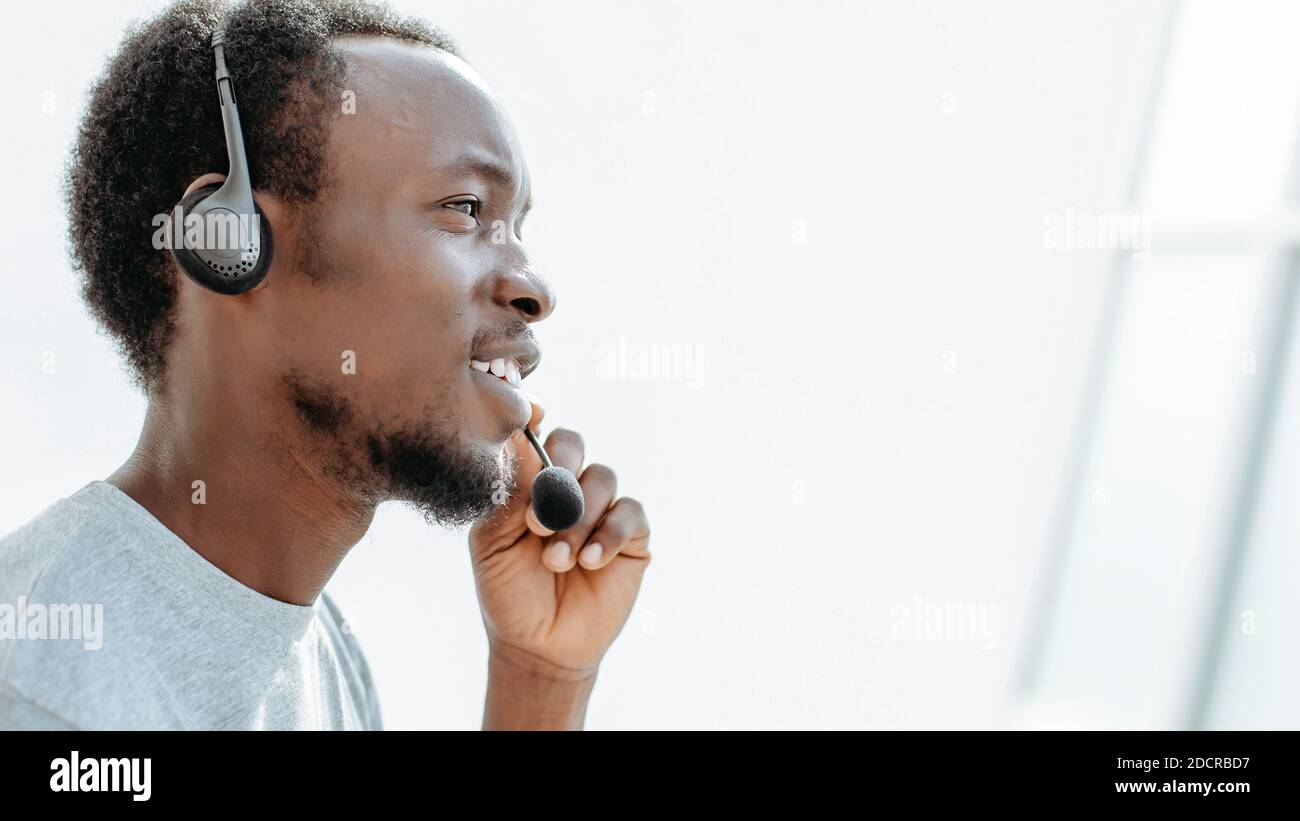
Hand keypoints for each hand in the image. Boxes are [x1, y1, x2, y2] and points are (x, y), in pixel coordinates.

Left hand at [469, 398, 651, 678]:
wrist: (539, 645)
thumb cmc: (508, 591)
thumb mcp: (493, 541)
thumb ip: (506, 490)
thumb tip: (513, 435)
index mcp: (529, 481)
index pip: (534, 433)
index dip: (533, 419)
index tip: (531, 416)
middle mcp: (567, 486)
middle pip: (572, 444)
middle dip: (557, 475)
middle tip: (537, 520)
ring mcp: (601, 508)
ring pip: (602, 478)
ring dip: (577, 519)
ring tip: (557, 560)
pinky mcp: (631, 535)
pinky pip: (629, 513)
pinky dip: (608, 536)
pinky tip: (589, 563)